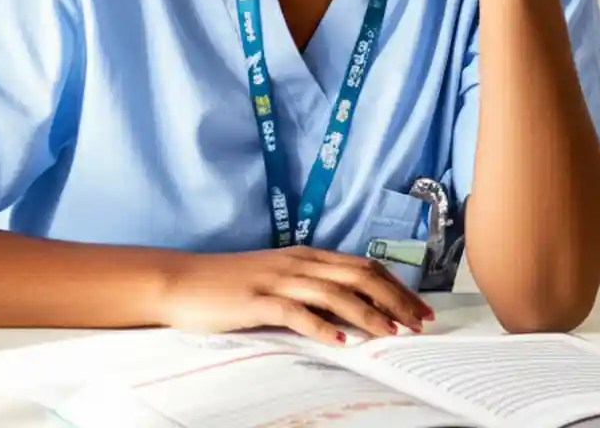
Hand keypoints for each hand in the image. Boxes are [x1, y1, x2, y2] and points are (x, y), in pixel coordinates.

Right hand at [157, 246, 434, 344]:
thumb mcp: (275, 278)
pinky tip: (341, 342)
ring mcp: (276, 280)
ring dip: (367, 314)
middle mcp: (296, 263)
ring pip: (333, 293)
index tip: (419, 308)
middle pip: (357, 276)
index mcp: (305, 256)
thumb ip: (309, 288)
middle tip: (419, 323)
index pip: (362, 266)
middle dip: (394, 299)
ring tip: (391, 333)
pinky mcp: (255, 300)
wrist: (180, 281)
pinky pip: (295, 312)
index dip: (396, 286)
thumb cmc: (227, 285)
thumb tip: (348, 310)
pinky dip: (321, 327)